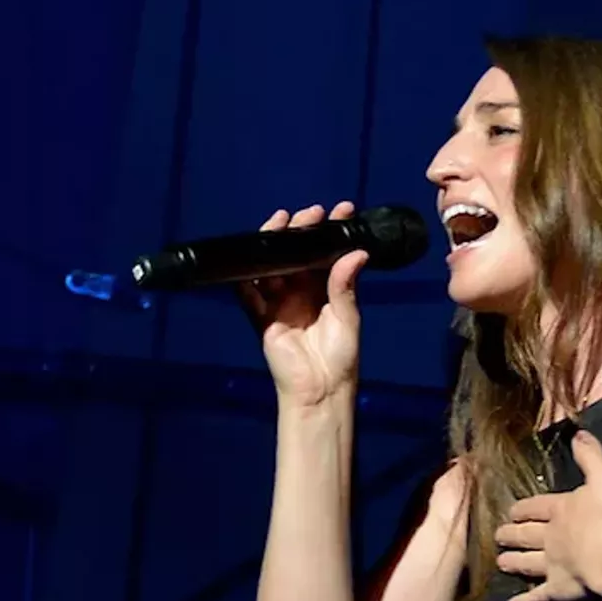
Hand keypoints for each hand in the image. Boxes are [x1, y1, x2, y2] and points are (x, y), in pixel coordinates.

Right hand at [236, 201, 368, 406]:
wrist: (320, 390)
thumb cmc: (340, 357)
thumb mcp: (347, 318)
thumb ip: (345, 286)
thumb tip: (356, 253)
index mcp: (325, 291)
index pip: (326, 254)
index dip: (331, 232)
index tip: (342, 210)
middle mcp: (301, 293)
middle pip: (295, 254)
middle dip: (301, 230)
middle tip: (312, 213)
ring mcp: (280, 304)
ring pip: (271, 267)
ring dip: (274, 244)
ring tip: (282, 221)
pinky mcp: (262, 319)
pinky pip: (248, 295)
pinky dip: (244, 278)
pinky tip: (246, 256)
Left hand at [495, 431, 601, 600]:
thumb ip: (591, 458)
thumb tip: (579, 434)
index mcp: (560, 510)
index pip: (538, 507)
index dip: (525, 508)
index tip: (513, 511)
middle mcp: (550, 538)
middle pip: (527, 535)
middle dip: (512, 535)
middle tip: (498, 536)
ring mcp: (551, 566)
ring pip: (527, 564)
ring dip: (514, 563)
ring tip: (500, 563)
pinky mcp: (557, 592)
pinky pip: (538, 599)